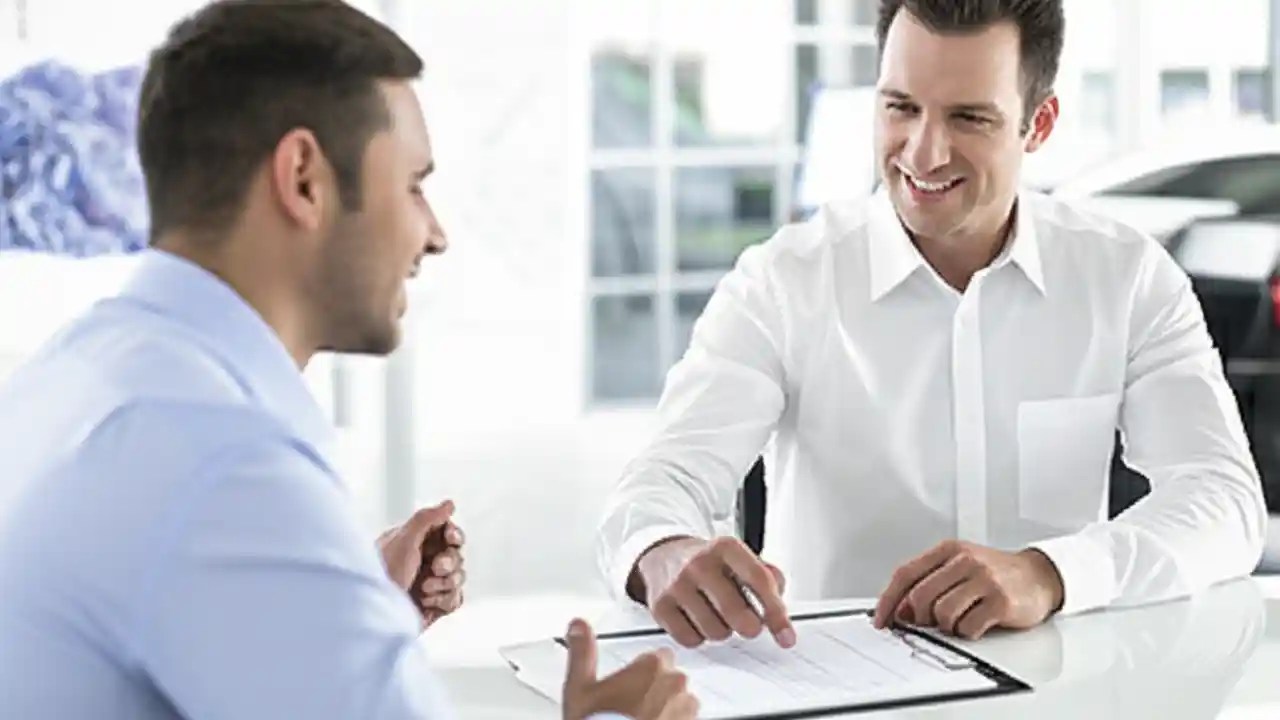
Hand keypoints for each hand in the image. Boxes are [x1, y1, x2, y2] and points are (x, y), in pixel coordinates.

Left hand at [377, 500, 466, 629]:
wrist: (371, 613)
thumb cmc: (382, 573)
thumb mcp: (403, 540)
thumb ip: (427, 518)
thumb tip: (449, 503)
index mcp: (416, 543)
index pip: (448, 534)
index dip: (454, 535)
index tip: (450, 537)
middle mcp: (424, 562)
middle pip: (457, 556)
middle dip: (448, 562)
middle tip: (434, 568)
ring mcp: (430, 585)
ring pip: (458, 578)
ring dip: (444, 584)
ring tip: (424, 589)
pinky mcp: (434, 606)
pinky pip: (455, 600)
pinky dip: (443, 600)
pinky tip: (426, 602)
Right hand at [561, 619, 697, 719]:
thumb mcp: (579, 688)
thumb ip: (582, 651)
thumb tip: (578, 625)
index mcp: (652, 666)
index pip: (658, 657)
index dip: (643, 671)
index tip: (629, 685)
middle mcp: (675, 685)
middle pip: (671, 681)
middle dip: (656, 692)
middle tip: (631, 709)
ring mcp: (687, 711)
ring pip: (680, 704)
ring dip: (667, 711)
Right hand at [633, 536, 794, 648]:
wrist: (664, 554)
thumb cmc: (709, 561)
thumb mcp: (740, 558)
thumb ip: (768, 577)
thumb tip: (778, 610)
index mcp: (726, 547)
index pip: (759, 580)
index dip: (776, 612)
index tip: (786, 636)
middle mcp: (700, 563)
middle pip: (737, 614)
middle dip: (750, 627)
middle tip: (748, 624)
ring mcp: (677, 585)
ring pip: (715, 632)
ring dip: (723, 630)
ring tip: (717, 614)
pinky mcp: (660, 606)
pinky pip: (691, 640)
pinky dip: (699, 636)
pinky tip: (697, 619)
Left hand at [873, 540, 1064, 639]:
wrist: (1039, 575)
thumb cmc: (994, 573)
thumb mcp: (958, 567)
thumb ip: (928, 582)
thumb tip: (901, 611)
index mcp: (948, 550)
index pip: (905, 574)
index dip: (888, 600)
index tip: (881, 620)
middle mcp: (965, 561)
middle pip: (920, 597)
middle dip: (920, 618)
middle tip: (932, 622)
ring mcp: (984, 579)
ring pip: (942, 614)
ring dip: (947, 626)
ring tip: (960, 619)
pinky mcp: (1000, 601)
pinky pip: (967, 627)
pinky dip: (967, 632)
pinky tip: (977, 623)